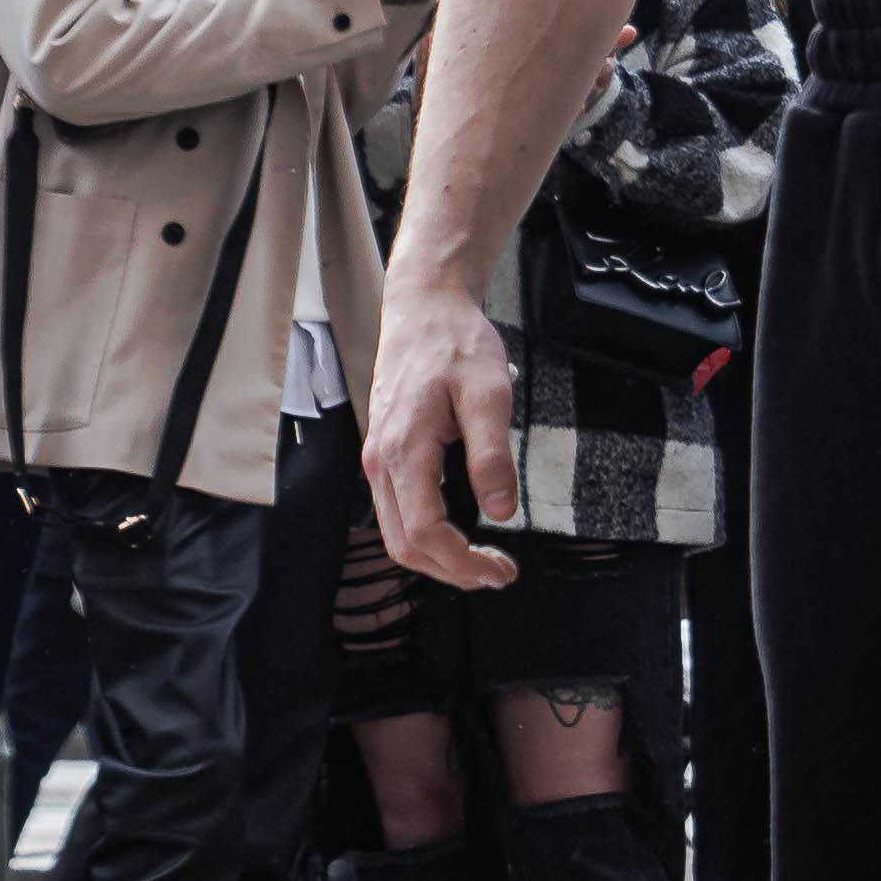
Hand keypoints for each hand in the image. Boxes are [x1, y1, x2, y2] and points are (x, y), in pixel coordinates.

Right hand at [359, 265, 523, 592]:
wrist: (423, 306)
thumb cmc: (456, 343)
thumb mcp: (489, 392)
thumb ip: (492, 454)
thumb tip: (501, 512)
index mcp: (405, 449)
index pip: (425, 531)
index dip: (463, 562)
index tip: (502, 569)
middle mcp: (381, 460)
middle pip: (405, 545)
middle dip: (451, 570)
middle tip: (498, 574)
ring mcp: (378, 457)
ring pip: (397, 533)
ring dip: (438, 558)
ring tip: (483, 561)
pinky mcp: (383, 453)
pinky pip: (396, 511)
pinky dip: (425, 535)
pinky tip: (459, 533)